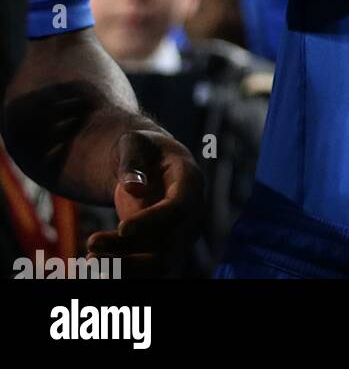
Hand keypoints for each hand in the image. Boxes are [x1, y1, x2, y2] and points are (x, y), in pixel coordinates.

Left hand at [85, 126, 202, 276]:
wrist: (149, 163)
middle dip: (132, 253)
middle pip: (170, 244)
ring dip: (125, 267)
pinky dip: (123, 270)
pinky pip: (148, 267)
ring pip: (158, 263)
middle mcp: (192, 212)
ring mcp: (180, 233)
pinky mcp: (164, 247)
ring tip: (90, 259)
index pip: (178, 207)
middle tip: (92, 244)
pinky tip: (96, 263)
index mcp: (190, 180)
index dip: (153, 221)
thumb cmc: (141, 148)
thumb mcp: (133, 143)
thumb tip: (134, 189)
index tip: (122, 228)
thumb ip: (132, 162)